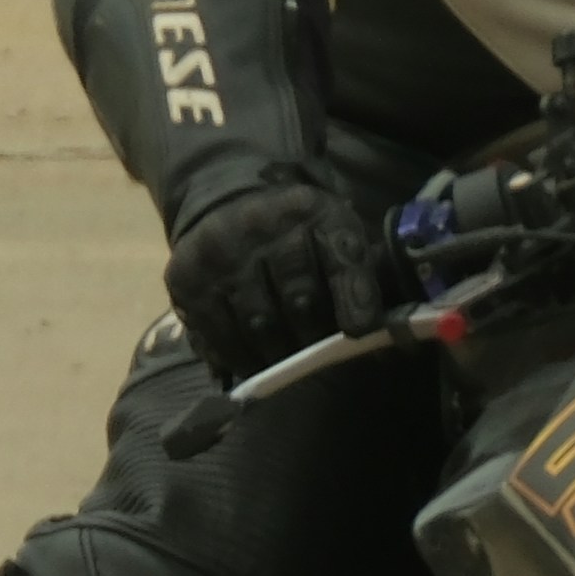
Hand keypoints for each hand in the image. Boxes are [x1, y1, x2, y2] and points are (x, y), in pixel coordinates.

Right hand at [163, 167, 380, 379]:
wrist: (227, 203)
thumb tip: (389, 342)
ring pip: (258, 325)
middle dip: (315, 341)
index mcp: (314, 212)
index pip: (341, 260)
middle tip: (321, 366)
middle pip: (299, 301)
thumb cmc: (298, 235)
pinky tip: (252, 365)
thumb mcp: (334, 236)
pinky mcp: (185, 278)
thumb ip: (360, 280)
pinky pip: (218, 334)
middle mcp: (263, 225)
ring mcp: (219, 251)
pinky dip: (239, 358)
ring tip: (288, 372)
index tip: (361, 333)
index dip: (355, 299)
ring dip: (278, 357)